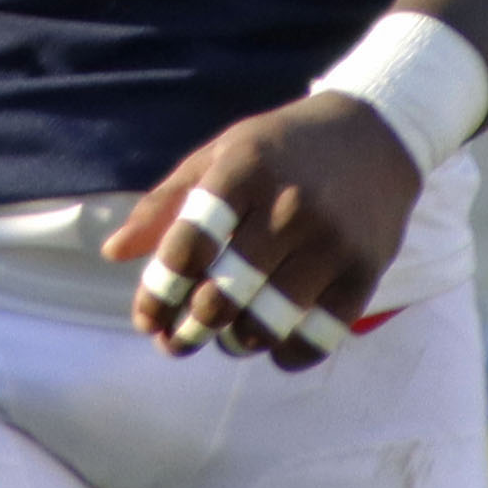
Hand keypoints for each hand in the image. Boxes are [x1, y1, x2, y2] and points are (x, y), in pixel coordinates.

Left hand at [107, 93, 424, 366]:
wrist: (375, 133)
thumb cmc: (280, 149)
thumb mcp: (219, 155)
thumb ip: (165, 203)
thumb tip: (112, 253)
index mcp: (243, 169)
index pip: (188, 245)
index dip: (159, 292)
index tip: (146, 317)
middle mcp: (289, 204)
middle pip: (224, 293)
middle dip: (189, 330)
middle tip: (176, 341)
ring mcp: (331, 239)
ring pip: (268, 321)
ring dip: (235, 344)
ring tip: (225, 340)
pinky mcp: (365, 269)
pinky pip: (320, 334)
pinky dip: (288, 354)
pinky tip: (271, 347)